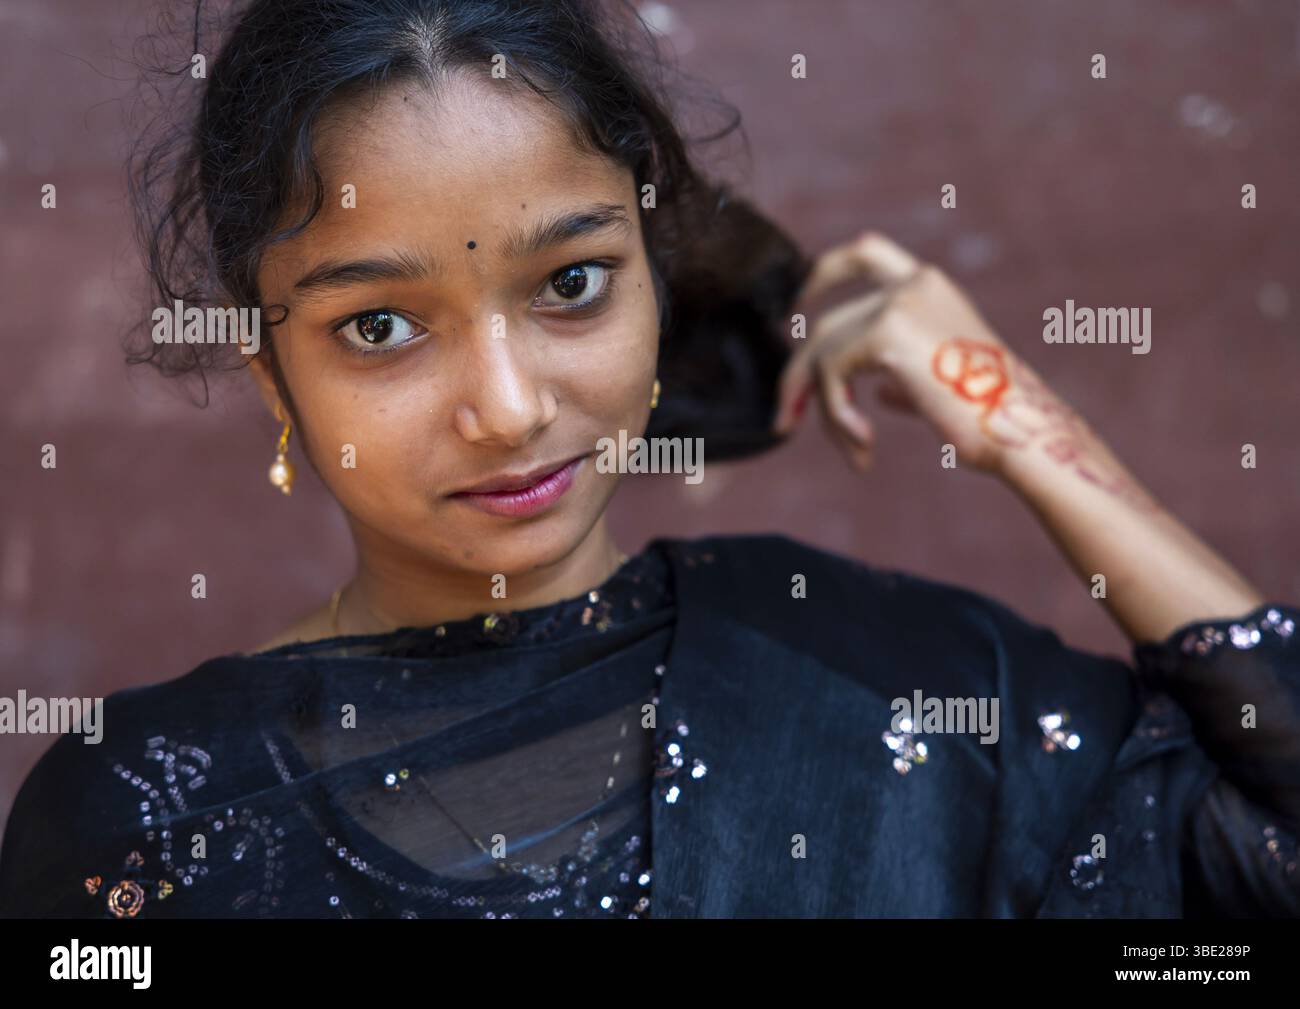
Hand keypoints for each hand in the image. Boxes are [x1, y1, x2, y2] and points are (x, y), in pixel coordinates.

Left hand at [772, 231, 1091, 476]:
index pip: (864, 253)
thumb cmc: (988, 415)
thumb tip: (878, 395)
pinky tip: (864, 444)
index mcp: (929, 285)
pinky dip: (837, 414)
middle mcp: (914, 283)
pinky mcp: (886, 334)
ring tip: (853, 450)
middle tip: (785, 422)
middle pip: (828, 324)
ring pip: (824, 353)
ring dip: (824, 409)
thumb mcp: (938, 379)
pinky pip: (831, 374)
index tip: (795, 307)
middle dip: (801, 377)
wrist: (1019, 430)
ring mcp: (900, 303)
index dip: (821, 272)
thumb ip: (902, 372)